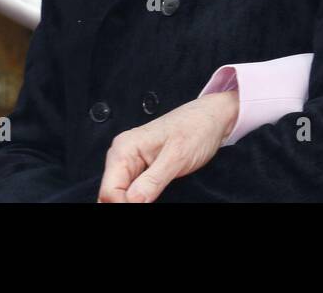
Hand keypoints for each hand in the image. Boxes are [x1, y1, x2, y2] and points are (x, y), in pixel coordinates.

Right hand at [97, 91, 239, 202]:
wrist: (212, 117)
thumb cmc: (197, 128)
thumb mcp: (177, 156)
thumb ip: (153, 180)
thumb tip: (132, 201)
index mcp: (125, 148)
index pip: (110, 190)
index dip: (123, 205)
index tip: (145, 206)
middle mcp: (123, 155)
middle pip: (111, 194)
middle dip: (126, 205)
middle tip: (150, 202)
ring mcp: (132, 162)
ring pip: (120, 194)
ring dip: (132, 203)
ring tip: (152, 200)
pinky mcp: (142, 169)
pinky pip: (133, 191)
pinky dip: (138, 200)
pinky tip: (150, 201)